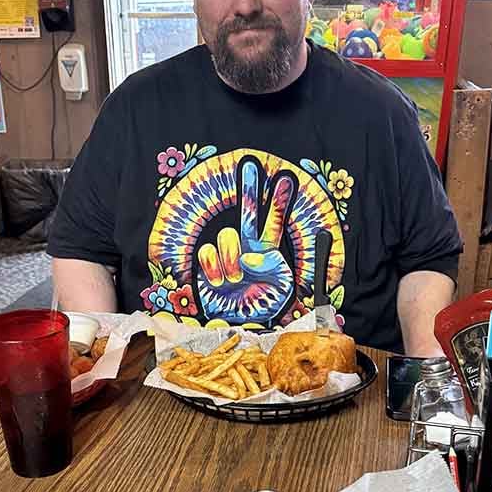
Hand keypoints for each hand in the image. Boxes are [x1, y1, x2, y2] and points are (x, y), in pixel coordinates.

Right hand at [196, 159, 295, 324]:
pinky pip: (208, 255)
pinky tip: (221, 283)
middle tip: (249, 165)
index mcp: (267, 251)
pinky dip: (215, 270)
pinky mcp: (206, 266)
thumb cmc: (263, 307)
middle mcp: (246, 247)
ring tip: (238, 281)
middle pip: (246, 214)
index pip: (272, 221)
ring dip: (232, 261)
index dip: (277, 201)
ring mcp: (226, 255)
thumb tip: (250, 256)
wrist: (239, 325)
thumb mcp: (281, 291)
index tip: (284, 179)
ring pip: (226, 239)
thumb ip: (272, 270)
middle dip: (249, 189)